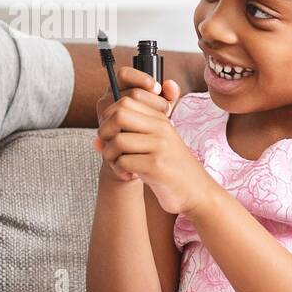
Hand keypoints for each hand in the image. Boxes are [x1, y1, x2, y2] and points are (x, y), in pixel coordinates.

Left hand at [93, 70, 212, 214]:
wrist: (196, 192)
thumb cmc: (170, 168)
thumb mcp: (155, 145)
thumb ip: (128, 138)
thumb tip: (95, 140)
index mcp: (161, 119)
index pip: (128, 99)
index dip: (110, 114)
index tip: (113, 132)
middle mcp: (161, 128)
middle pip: (119, 114)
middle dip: (105, 132)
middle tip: (110, 148)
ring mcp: (160, 146)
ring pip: (118, 140)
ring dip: (110, 156)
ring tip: (119, 164)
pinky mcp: (157, 166)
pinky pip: (124, 162)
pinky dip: (120, 170)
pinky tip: (129, 175)